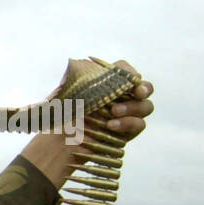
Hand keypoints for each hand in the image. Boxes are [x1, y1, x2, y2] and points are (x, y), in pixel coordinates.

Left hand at [23, 58, 153, 187]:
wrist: (58, 142)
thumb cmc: (61, 116)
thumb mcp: (68, 92)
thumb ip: (82, 75)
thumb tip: (91, 62)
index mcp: (106, 84)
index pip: (125, 72)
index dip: (130, 73)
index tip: (130, 78)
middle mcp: (119, 97)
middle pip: (144, 87)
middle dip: (143, 88)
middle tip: (137, 93)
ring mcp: (126, 115)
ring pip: (145, 106)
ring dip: (133, 107)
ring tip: (113, 112)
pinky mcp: (127, 132)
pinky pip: (139, 124)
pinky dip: (128, 123)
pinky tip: (111, 125)